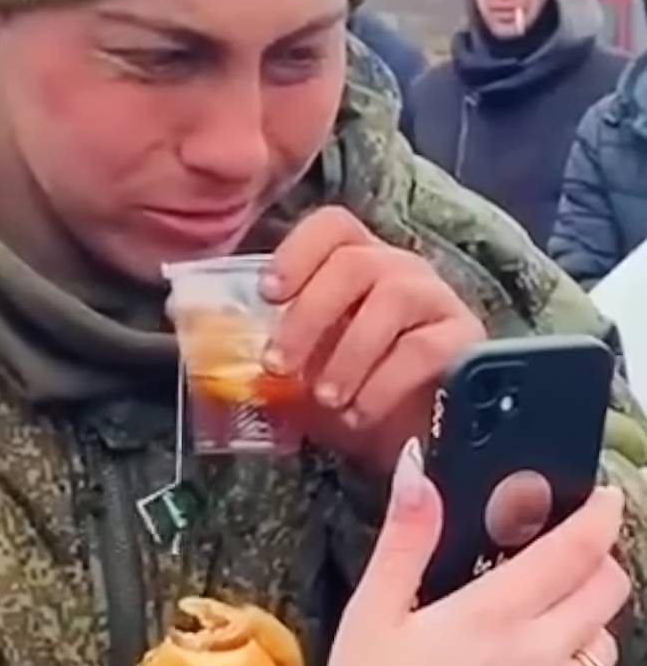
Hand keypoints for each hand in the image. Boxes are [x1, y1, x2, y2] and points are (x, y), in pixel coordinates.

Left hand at [261, 206, 484, 473]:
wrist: (413, 439)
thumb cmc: (352, 392)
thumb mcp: (303, 371)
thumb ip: (264, 350)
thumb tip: (200, 338)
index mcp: (355, 264)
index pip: (332, 226)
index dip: (298, 252)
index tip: (268, 294)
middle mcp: (398, 269)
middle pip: (355, 262)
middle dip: (309, 315)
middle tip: (279, 366)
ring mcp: (435, 299)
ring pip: (393, 297)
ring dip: (348, 352)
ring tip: (325, 398)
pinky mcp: (464, 338)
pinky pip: (424, 347)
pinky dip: (383, 384)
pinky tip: (360, 414)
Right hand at [318, 440, 629, 665]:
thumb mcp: (372, 612)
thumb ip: (406, 539)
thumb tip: (419, 471)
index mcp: (496, 613)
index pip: (578, 549)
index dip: (600, 516)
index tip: (602, 500)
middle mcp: (540, 655)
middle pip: (608, 592)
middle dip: (601, 566)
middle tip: (575, 559)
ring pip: (601, 647)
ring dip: (586, 625)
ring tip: (549, 625)